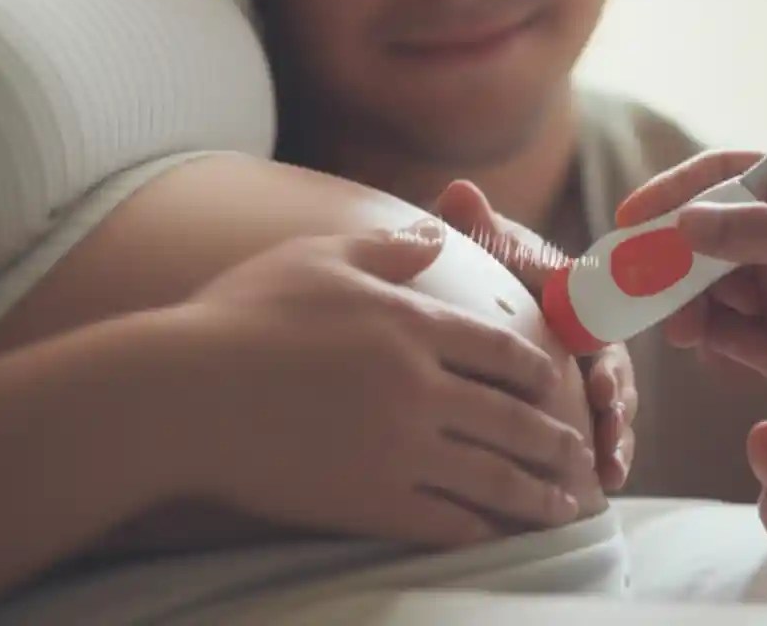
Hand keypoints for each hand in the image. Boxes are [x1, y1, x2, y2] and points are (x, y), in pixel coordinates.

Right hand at [160, 220, 596, 547]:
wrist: (182, 393)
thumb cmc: (242, 314)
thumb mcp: (318, 257)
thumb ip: (388, 247)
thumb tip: (439, 233)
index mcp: (413, 325)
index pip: (501, 351)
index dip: (541, 371)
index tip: (560, 383)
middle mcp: (421, 388)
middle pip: (514, 419)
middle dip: (558, 441)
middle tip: (585, 457)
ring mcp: (399, 449)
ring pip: (494, 478)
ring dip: (538, 495)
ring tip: (566, 508)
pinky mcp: (369, 501)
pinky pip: (445, 521)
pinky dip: (481, 530)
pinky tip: (498, 534)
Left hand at [436, 180, 637, 490]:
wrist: (472, 283)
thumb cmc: (482, 261)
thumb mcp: (480, 244)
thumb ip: (476, 225)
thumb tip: (458, 190)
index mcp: (572, 289)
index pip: (599, 317)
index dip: (601, 351)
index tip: (596, 380)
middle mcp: (588, 326)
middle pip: (614, 365)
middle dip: (616, 400)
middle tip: (609, 427)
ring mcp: (586, 363)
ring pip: (613, 401)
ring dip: (617, 434)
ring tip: (609, 467)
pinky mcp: (579, 395)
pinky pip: (601, 425)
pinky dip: (608, 451)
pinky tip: (603, 482)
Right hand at [614, 150, 766, 437]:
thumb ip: (763, 236)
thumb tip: (686, 221)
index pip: (730, 173)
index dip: (677, 190)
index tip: (631, 220)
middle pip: (709, 236)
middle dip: (677, 269)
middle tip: (652, 303)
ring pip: (715, 289)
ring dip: (698, 313)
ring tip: (695, 340)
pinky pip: (737, 332)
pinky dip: (733, 345)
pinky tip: (756, 362)